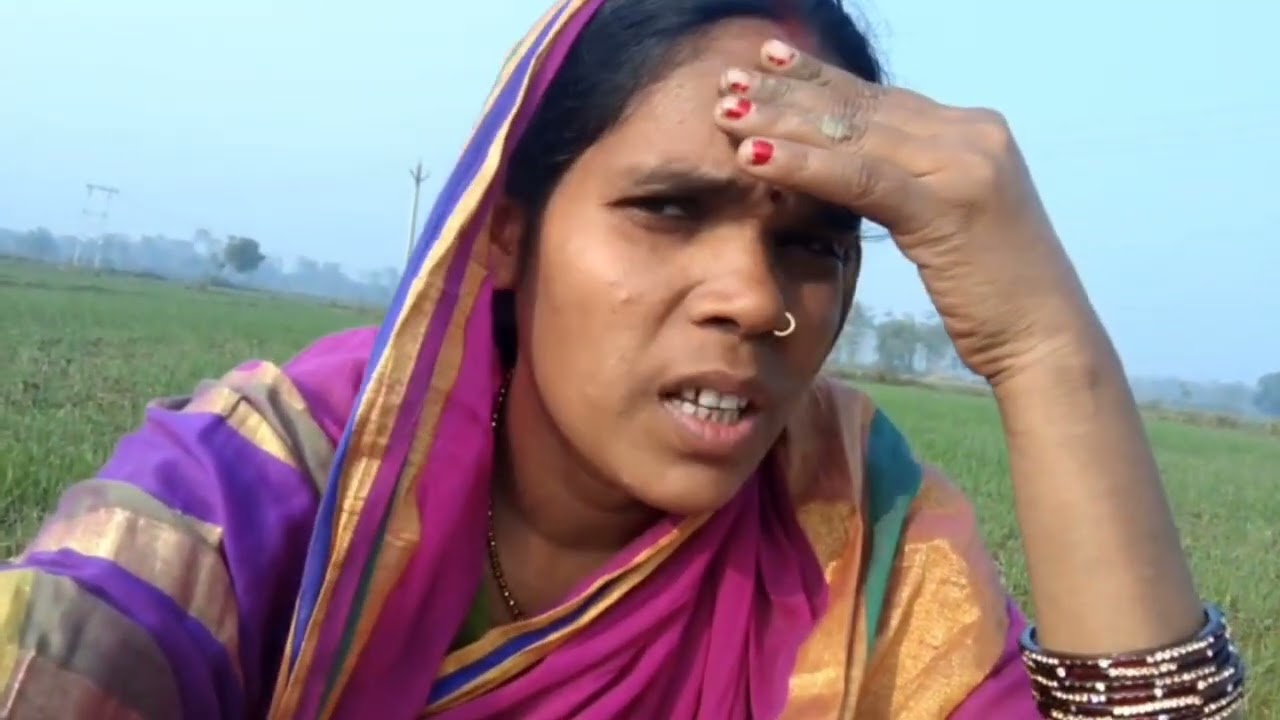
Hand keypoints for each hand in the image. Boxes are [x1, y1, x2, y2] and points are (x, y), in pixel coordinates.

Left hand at [715, 39, 1099, 384]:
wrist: (1044, 338)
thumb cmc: (992, 291)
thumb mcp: (949, 220)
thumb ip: (911, 182)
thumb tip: (852, 165)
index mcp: (973, 133)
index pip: (881, 97)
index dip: (819, 79)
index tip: (767, 62)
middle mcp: (972, 135)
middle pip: (861, 105)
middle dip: (789, 90)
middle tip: (728, 76)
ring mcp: (964, 166)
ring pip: (854, 133)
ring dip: (782, 121)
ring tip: (727, 111)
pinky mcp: (948, 208)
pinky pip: (860, 178)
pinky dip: (803, 164)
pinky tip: (755, 158)